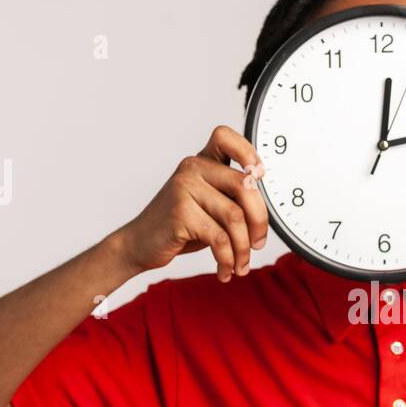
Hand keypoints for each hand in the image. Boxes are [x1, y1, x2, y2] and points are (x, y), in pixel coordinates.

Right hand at [112, 126, 267, 280]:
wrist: (140, 243)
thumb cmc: (180, 225)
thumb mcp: (209, 206)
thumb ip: (233, 199)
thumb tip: (265, 211)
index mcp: (201, 161)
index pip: (224, 137)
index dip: (247, 151)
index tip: (260, 175)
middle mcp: (192, 168)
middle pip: (244, 186)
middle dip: (259, 220)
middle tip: (258, 243)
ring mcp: (184, 188)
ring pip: (235, 216)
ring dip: (243, 248)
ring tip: (241, 265)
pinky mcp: (180, 213)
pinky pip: (219, 237)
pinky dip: (228, 259)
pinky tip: (226, 269)